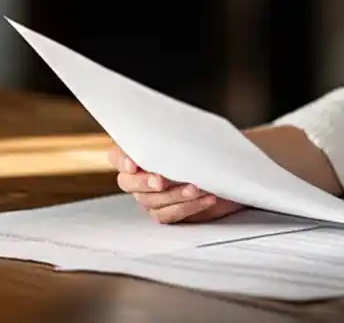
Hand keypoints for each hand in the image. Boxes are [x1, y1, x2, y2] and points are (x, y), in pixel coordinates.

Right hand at [108, 145, 243, 223]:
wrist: (227, 168)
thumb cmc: (205, 146)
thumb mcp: (192, 134)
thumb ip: (175, 134)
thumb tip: (168, 128)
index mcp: (138, 152)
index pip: (117, 156)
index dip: (122, 161)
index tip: (134, 164)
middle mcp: (139, 177)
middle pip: (128, 183)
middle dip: (145, 182)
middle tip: (161, 181)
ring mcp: (151, 197)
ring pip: (152, 201)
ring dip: (174, 195)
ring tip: (195, 188)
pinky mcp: (167, 212)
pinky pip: (171, 214)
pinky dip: (189, 207)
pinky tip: (208, 198)